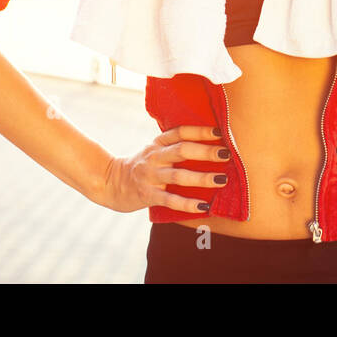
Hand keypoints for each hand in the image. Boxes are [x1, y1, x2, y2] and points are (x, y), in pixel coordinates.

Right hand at [95, 124, 228, 213]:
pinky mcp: (147, 195)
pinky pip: (169, 200)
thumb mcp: (154, 151)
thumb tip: (210, 145)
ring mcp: (150, 176)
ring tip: (221, 180)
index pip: (180, 132)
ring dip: (201, 178)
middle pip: (181, 150)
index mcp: (158, 144)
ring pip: (178, 175)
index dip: (199, 131)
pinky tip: (203, 205)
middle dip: (205, 152)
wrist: (110, 183)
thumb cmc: (142, 166)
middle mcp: (154, 157)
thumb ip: (175, 147)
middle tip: (226, 154)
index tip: (219, 132)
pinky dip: (187, 203)